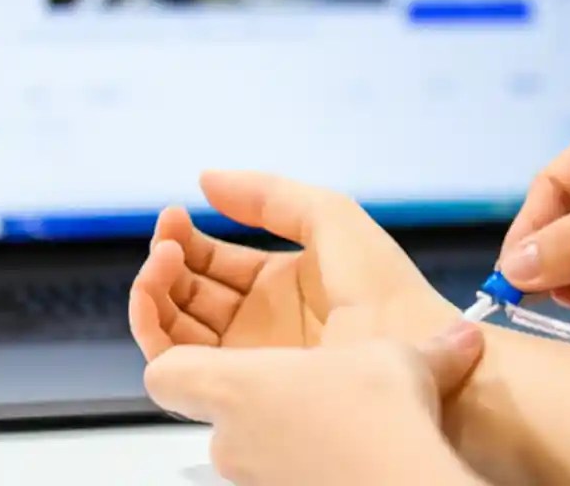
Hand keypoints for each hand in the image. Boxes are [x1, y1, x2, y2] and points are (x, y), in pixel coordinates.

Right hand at [129, 171, 458, 358]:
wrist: (415, 355)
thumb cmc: (388, 292)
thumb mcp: (331, 220)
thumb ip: (271, 194)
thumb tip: (207, 179)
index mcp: (284, 285)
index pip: (217, 261)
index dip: (189, 239)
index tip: (173, 217)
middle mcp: (262, 324)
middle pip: (190, 293)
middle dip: (167, 262)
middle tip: (165, 242)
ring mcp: (250, 359)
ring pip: (177, 327)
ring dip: (155, 291)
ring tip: (161, 261)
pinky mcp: (241, 389)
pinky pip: (177, 364)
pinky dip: (154, 329)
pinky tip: (155, 294)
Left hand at [144, 323, 485, 485]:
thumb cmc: (380, 420)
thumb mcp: (396, 356)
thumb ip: (428, 345)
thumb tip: (462, 341)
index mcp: (236, 384)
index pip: (163, 367)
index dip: (172, 346)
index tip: (198, 329)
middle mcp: (233, 437)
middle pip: (206, 403)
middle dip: (242, 381)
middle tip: (286, 368)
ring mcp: (255, 476)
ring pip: (245, 439)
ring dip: (275, 419)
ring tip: (330, 403)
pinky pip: (278, 467)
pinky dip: (300, 453)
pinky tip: (344, 442)